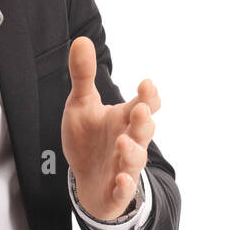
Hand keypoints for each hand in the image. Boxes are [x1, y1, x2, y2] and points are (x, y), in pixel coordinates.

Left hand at [60, 36, 159, 219]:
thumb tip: (81, 40)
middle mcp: (129, 140)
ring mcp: (125, 165)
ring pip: (136, 159)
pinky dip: (124, 185)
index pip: (144, 104)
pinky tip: (120, 178)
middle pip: (144, 129)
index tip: (145, 83)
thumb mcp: (81, 104)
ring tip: (123, 142)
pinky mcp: (116, 189)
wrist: (86, 178)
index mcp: (124, 118)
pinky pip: (124, 189)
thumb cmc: (89, 137)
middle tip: (141, 108)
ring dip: (132, 151)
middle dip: (144, 119)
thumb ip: (83, 75)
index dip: (148, 96)